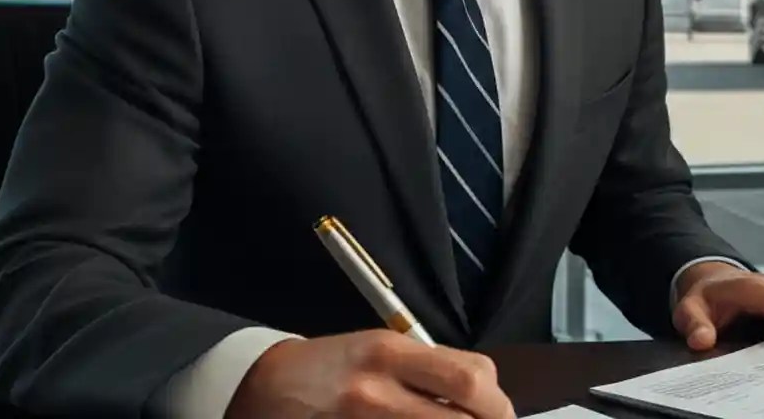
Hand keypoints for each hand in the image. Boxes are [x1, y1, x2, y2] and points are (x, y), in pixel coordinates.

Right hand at [226, 330, 514, 418]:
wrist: (261, 386)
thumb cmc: (332, 366)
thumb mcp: (380, 350)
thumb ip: (429, 371)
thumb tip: (485, 400)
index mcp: (391, 351)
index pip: (470, 378)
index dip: (497, 404)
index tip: (503, 416)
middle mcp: (378, 389)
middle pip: (462, 418)